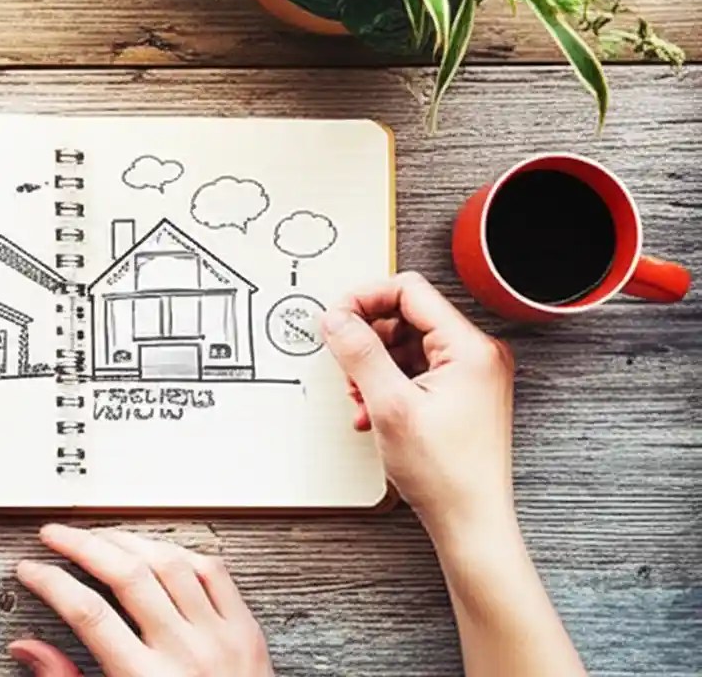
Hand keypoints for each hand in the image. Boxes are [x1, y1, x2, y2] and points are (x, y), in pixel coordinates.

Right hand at [10, 525, 273, 676]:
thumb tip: (28, 649)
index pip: (87, 612)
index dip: (51, 582)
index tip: (31, 570)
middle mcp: (184, 654)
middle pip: (126, 576)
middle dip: (82, 546)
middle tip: (55, 535)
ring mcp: (220, 637)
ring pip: (169, 564)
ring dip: (127, 541)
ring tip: (99, 535)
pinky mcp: (246, 631)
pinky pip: (214, 572)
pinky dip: (181, 553)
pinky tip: (156, 549)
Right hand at [319, 271, 514, 540]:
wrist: (470, 521)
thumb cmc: (446, 473)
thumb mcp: (390, 405)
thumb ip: (360, 353)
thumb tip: (336, 318)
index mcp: (469, 347)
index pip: (410, 291)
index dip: (365, 299)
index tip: (336, 317)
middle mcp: (476, 355)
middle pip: (407, 317)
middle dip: (367, 340)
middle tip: (346, 366)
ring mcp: (471, 376)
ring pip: (407, 346)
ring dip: (374, 366)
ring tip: (360, 397)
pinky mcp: (461, 395)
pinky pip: (416, 371)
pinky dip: (388, 384)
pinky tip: (372, 411)